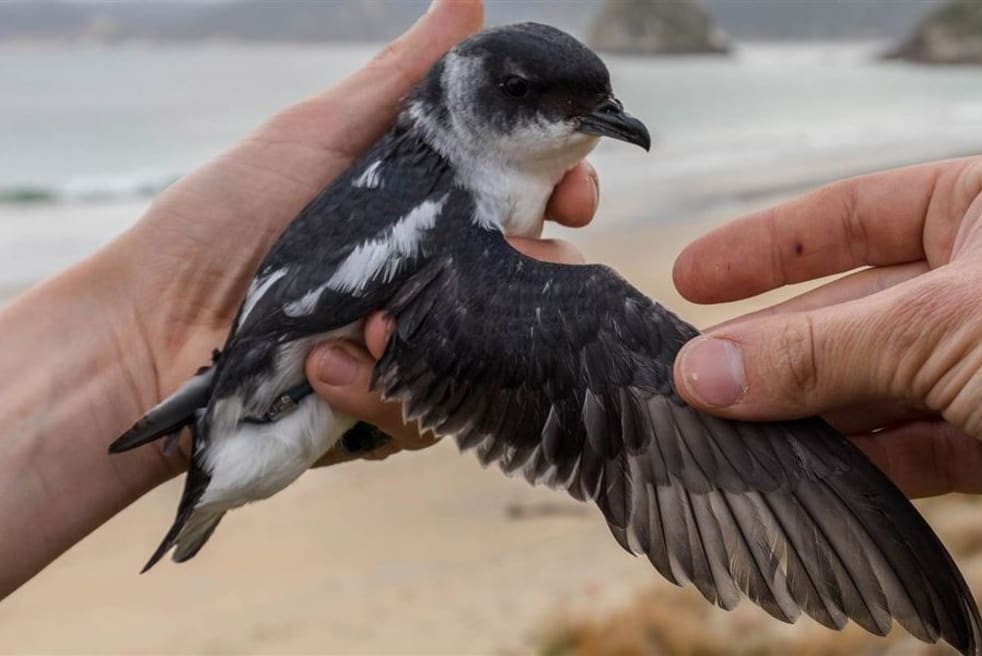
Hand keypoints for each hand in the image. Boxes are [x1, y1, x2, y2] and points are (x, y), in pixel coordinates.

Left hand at [113, 0, 597, 463]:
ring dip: (440, 338)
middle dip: (539, 277)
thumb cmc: (225, 219)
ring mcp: (413, 349)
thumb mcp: (316, 137)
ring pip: (488, 359)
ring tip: (371, 325)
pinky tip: (326, 369)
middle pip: (529, 283)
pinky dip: (379, 392)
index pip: (527, 201)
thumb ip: (399, 82)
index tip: (574, 193)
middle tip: (519, 264)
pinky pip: (425, 416)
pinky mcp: (384, 411)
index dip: (562, 193)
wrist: (151, 328)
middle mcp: (432, 279)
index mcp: (428, 211)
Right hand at [671, 153, 981, 506]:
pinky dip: (861, 461)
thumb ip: (819, 351)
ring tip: (731, 431)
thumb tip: (705, 373)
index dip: (764, 247)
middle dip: (774, 346)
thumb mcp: (947, 327)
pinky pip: (915, 444)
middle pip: (853, 309)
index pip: (851, 213)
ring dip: (809, 412)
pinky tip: (802, 471)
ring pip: (878, 383)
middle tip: (697, 379)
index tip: (693, 277)